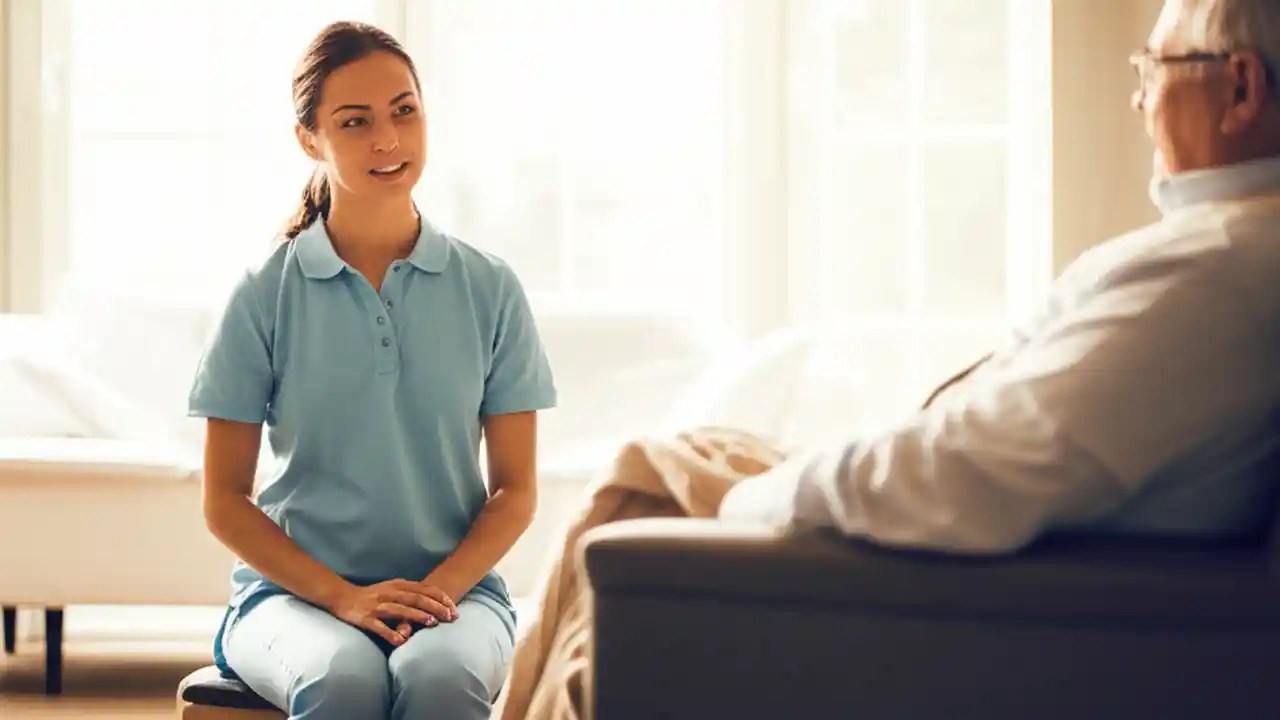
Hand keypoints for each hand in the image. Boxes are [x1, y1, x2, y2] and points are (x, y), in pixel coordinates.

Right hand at [326, 579, 457, 645]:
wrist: (343, 597)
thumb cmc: (373, 595)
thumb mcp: (393, 588)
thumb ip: (411, 592)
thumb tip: (435, 600)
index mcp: (398, 585)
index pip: (424, 589)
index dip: (440, 598)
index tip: (454, 608)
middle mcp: (390, 594)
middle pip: (416, 598)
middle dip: (435, 607)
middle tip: (450, 617)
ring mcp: (377, 606)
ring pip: (400, 610)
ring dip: (417, 616)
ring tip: (432, 623)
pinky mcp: (365, 618)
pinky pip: (379, 626)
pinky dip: (390, 633)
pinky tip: (401, 640)